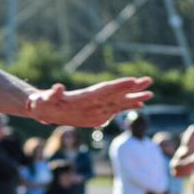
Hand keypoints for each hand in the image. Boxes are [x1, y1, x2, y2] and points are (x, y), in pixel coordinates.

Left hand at [26, 77, 153, 127]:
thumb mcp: (45, 100)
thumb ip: (53, 94)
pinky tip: (140, 105)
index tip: (133, 80)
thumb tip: (57, 87)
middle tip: (149, 81)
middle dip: (132, 88)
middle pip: (117, 92)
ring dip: (134, 98)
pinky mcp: (98, 112)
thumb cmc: (44, 104)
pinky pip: (116, 109)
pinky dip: (128, 107)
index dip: (119, 86)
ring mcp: (97, 105)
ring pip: (119, 101)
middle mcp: (93, 99)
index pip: (104, 90)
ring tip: (150, 94)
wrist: (44, 108)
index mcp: (84, 96)